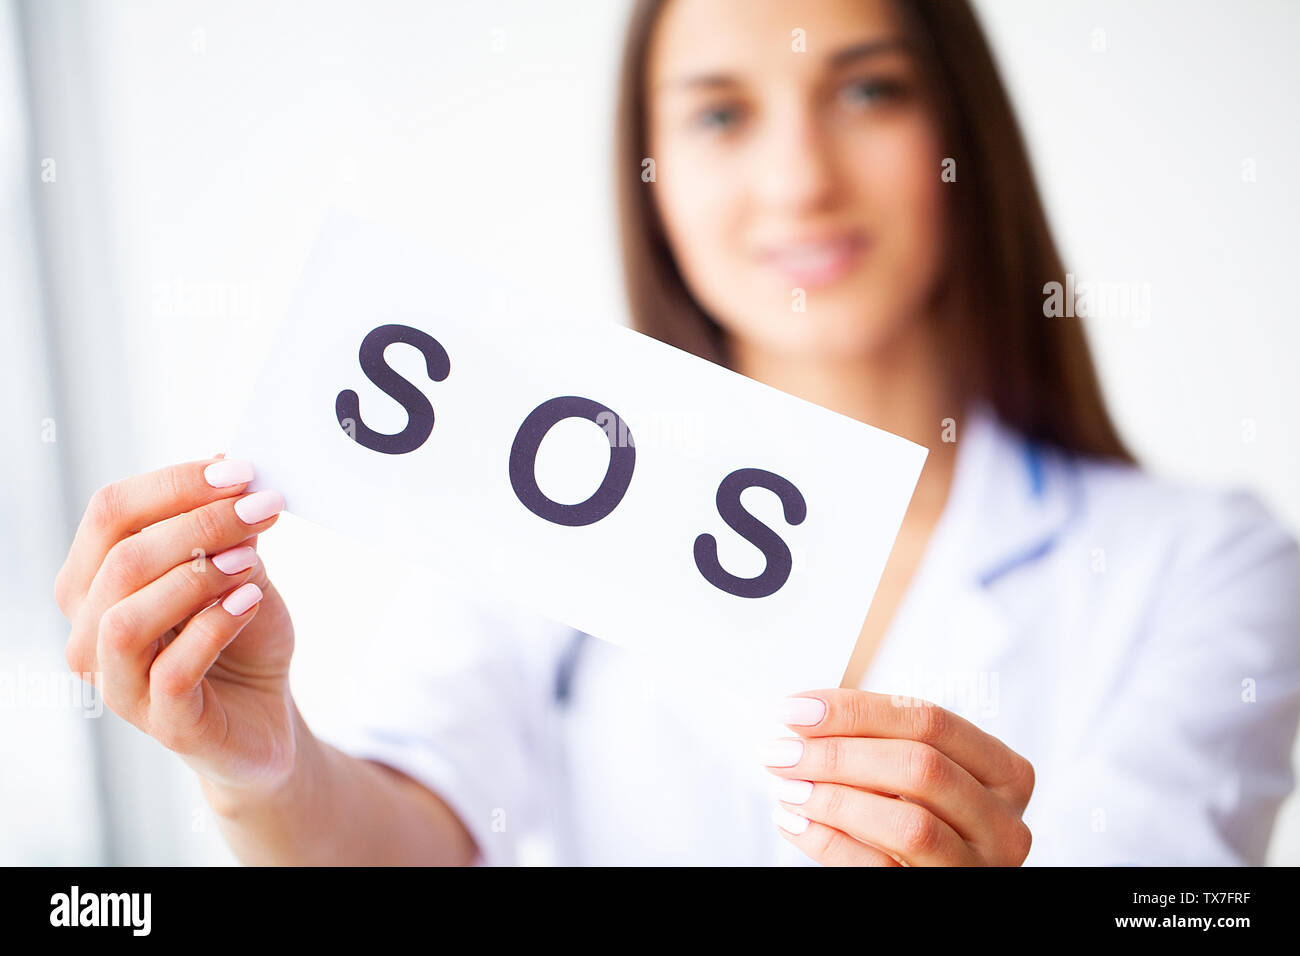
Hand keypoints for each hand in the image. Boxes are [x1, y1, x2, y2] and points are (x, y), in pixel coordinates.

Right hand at [55, 457, 298, 798]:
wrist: (264, 713)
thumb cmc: (238, 635)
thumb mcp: (236, 569)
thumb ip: (225, 530)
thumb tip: (231, 470)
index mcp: (94, 582)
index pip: (109, 513)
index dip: (175, 484)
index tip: (240, 471)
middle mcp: (90, 632)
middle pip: (121, 560)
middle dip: (199, 524)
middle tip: (262, 507)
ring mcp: (118, 684)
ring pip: (128, 618)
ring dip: (196, 577)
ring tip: (252, 559)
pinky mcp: (162, 724)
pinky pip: (171, 672)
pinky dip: (213, 628)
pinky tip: (249, 602)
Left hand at [763, 688, 1033, 865]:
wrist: (926, 873)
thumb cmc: (921, 813)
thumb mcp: (917, 772)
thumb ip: (879, 740)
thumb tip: (805, 714)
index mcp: (1003, 771)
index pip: (929, 721)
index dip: (858, 711)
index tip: (798, 709)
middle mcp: (1002, 820)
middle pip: (920, 767)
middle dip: (839, 754)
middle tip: (782, 750)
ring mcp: (978, 866)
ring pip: (908, 824)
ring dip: (835, 799)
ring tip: (788, 787)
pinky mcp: (941, 895)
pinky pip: (880, 869)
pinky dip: (830, 843)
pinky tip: (796, 822)